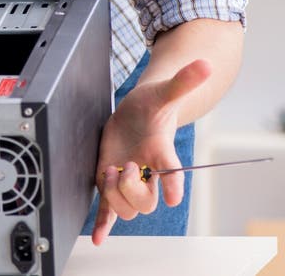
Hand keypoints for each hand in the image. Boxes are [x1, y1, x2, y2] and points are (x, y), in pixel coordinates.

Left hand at [91, 58, 210, 244]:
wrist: (137, 112)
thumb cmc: (152, 104)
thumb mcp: (163, 91)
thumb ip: (183, 81)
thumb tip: (205, 64)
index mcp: (161, 152)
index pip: (172, 172)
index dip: (173, 184)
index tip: (172, 194)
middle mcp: (147, 172)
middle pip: (145, 200)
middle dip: (132, 187)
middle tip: (123, 166)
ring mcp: (128, 178)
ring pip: (125, 207)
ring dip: (114, 195)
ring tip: (109, 171)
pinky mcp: (110, 179)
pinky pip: (109, 208)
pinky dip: (103, 224)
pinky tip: (97, 237)